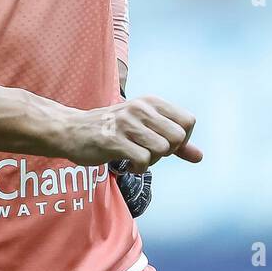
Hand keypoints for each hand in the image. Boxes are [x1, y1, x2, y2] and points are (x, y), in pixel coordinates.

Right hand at [62, 95, 202, 172]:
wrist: (71, 130)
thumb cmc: (113, 130)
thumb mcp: (145, 128)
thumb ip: (174, 143)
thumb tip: (200, 157)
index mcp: (151, 102)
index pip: (189, 121)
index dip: (182, 140)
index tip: (164, 144)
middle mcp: (141, 108)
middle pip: (178, 137)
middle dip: (168, 152)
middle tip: (150, 152)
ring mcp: (127, 123)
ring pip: (162, 149)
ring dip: (152, 161)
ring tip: (136, 157)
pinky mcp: (114, 140)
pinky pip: (143, 160)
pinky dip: (139, 168)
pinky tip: (128, 164)